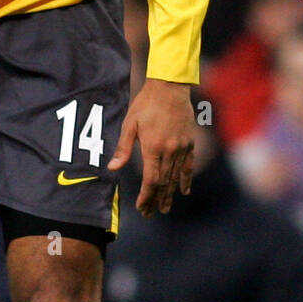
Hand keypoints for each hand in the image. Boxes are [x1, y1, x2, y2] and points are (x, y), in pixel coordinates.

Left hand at [108, 78, 194, 216]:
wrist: (170, 87)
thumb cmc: (146, 104)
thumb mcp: (129, 124)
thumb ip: (123, 148)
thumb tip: (113, 168)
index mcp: (153, 147)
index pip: (151, 180)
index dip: (147, 196)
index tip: (142, 207)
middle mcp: (169, 150)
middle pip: (163, 182)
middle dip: (156, 200)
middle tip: (151, 214)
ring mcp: (181, 147)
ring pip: (176, 177)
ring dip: (170, 195)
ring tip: (165, 208)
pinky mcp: (189, 143)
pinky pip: (188, 165)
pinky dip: (186, 179)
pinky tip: (183, 191)